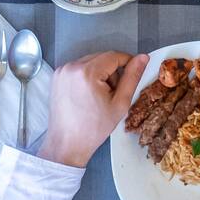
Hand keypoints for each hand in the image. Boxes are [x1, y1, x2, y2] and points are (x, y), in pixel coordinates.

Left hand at [38, 51, 149, 167]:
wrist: (67, 143)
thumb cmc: (93, 128)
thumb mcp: (120, 103)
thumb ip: (132, 77)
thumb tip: (142, 58)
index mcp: (87, 72)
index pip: (114, 55)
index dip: (127, 62)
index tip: (133, 73)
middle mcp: (71, 67)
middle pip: (101, 57)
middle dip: (112, 71)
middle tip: (113, 93)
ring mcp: (61, 71)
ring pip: (90, 62)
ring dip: (99, 73)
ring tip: (99, 96)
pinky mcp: (56, 76)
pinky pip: (78, 68)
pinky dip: (87, 77)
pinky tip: (88, 95)